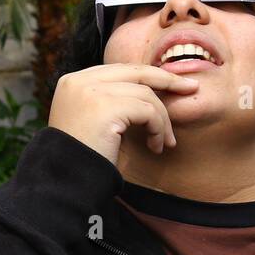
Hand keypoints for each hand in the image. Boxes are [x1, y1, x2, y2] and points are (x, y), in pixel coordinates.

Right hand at [47, 63, 198, 165]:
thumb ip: (107, 101)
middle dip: (167, 80)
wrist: (64, 184)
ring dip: (162, 119)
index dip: (147, 78)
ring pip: (145, 94)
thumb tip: (145, 91)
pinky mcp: (106, 107)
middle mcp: (79, 81)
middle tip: (190, 88)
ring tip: (164, 142)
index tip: (170, 86)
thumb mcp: (89, 123)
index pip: (119, 70)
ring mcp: (91, 92)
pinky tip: (156, 146)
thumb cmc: (80, 160)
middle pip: (135, 72)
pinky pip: (147, 110)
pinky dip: (158, 127)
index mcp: (73, 82)